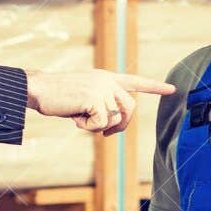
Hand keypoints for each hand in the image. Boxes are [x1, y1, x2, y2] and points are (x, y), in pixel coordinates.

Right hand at [25, 69, 176, 135]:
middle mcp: (107, 80)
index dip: (154, 87)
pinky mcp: (94, 98)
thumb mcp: (84, 97)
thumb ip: (101, 104)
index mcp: (106, 77)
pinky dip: (87, 127)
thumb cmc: (57, 96)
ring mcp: (101, 88)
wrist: (39, 89)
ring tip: (79, 117)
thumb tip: (112, 124)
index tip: (172, 89)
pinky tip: (75, 117)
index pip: (135, 81)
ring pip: (114, 119)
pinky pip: (101, 124)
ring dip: (97, 126)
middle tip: (104, 132)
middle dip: (120, 125)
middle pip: (129, 108)